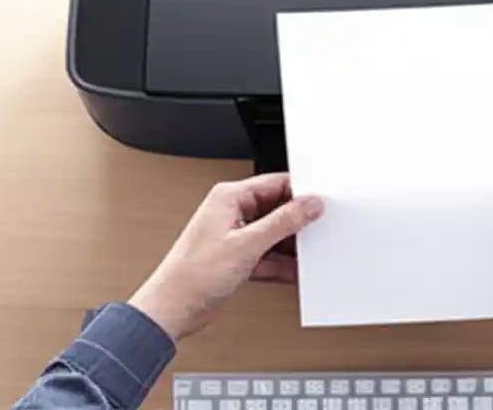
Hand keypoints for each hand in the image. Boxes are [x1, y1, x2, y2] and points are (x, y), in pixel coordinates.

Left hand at [129, 174, 323, 340]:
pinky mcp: (238, 257)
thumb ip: (283, 222)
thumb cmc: (192, 275)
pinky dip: (281, 264)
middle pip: (278, 209)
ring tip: (306, 258)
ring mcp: (236, 236)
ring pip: (275, 235)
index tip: (320, 206)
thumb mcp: (247, 244)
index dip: (300, 194)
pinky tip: (293, 272)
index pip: (275, 183)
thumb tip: (309, 205)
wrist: (172, 310)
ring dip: (290, 248)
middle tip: (316, 234)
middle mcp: (232, 213)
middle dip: (297, 224)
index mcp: (229, 197)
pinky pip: (269, 255)